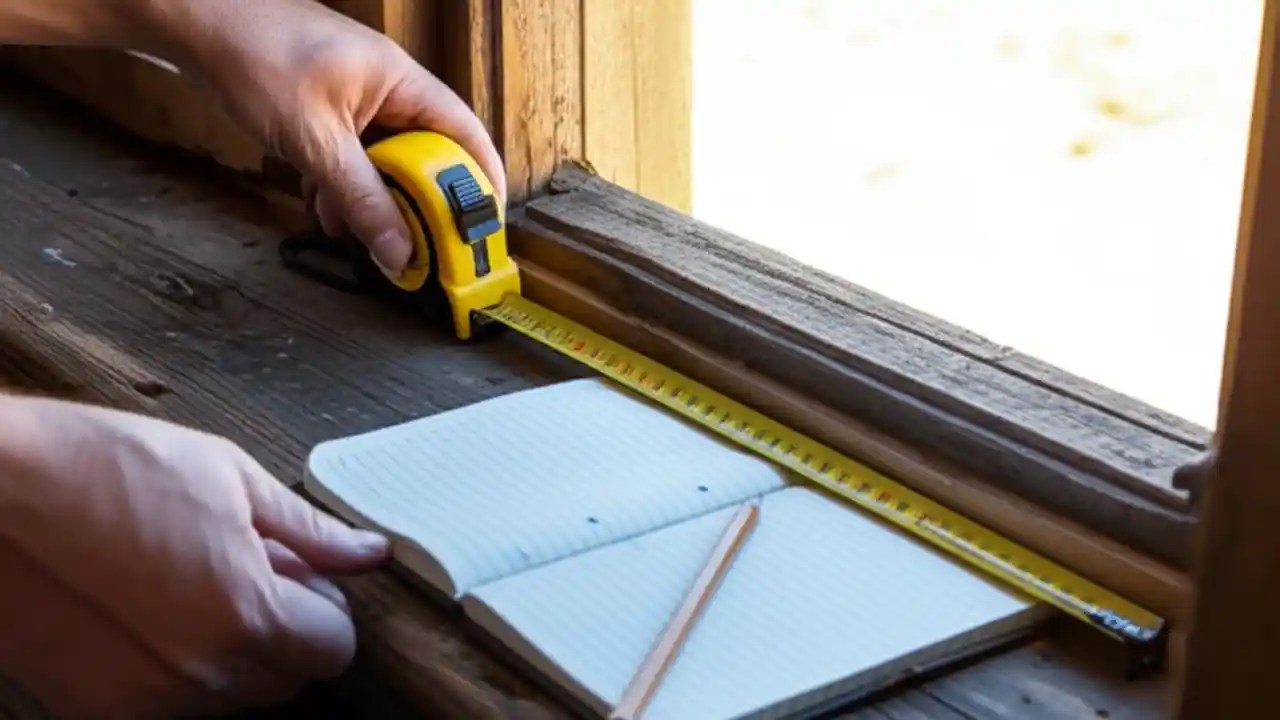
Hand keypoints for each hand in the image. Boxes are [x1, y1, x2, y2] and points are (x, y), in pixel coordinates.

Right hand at [0, 395, 389, 718]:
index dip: (326, 606)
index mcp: (244, 615)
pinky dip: (181, 668)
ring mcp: (143, 700)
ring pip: (233, 696)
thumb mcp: (228, 477)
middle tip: (248, 569)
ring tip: (191, 582)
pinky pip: (173, 705)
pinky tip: (153, 611)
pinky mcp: (97, 707)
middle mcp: (199, 673)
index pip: (334, 649)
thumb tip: (365, 551)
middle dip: (285, 627)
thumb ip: (308, 531)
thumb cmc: (98, 469)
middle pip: (287, 678)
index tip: (305, 575)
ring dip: (234, 650)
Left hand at [151, 0, 505, 274]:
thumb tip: (397, 248)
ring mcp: (356, 99)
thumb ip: (360, 198)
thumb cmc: (253, 53)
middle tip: (419, 243)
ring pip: (386, 161)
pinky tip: (325, 208)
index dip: (481, 182)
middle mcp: (387, 89)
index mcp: (402, 82)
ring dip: (375, 200)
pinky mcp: (326, 110)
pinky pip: (352, 157)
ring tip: (361, 235)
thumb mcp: (315, 141)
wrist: (194, 22)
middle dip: (421, 203)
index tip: (482, 228)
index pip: (464, 135)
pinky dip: (343, 186)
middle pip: (427, 156)